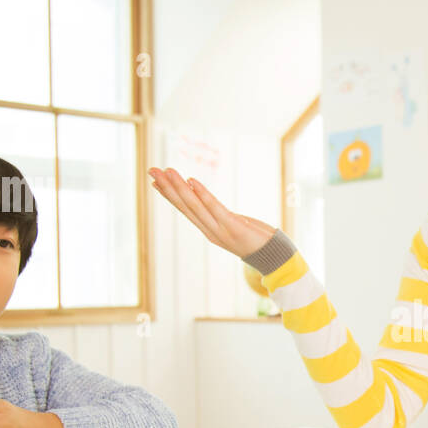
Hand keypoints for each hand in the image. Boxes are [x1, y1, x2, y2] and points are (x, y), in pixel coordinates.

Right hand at [148, 167, 277, 258]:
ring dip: (179, 188)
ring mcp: (220, 230)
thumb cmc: (257, 239)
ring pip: (195, 206)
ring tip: (168, 172)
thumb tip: (215, 206)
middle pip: (184, 206)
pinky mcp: (233, 227)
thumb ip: (222, 216)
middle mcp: (210, 231)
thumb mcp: (235, 225)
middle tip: (152, 170)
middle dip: (167, 188)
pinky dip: (202, 195)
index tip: (154, 182)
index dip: (169, 196)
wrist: (275, 257)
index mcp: (209, 230)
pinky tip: (192, 181)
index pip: (185, 210)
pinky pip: (215, 208)